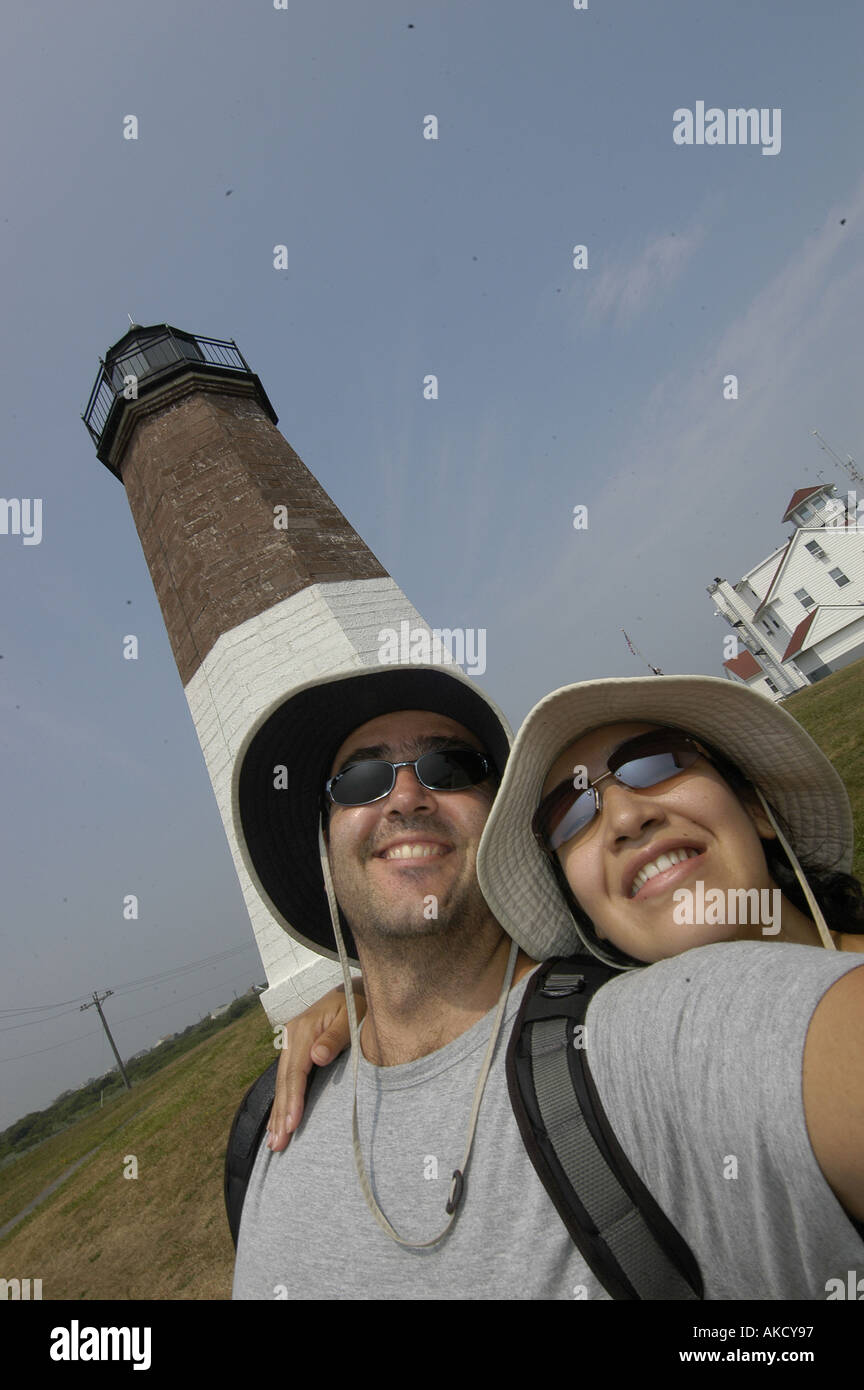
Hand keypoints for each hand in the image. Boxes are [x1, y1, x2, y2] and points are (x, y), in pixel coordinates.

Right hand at [266, 979, 363, 1150]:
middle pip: (284, 1081)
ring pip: (282, 1083)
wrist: (354, 988)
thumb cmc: (358, 1003)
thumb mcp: (352, 1014)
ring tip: (274, 1142)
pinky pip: (286, 1078)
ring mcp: (292, 1042)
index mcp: (305, 1029)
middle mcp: (293, 1036)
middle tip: (278, 1145)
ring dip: (277, 1113)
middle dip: (281, 1114)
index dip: (294, 1099)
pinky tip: (277, 1121)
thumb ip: (336, 1036)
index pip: (296, 1071)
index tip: (292, 1124)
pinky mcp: (296, 1048)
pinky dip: (282, 1101)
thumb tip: (317, 1057)